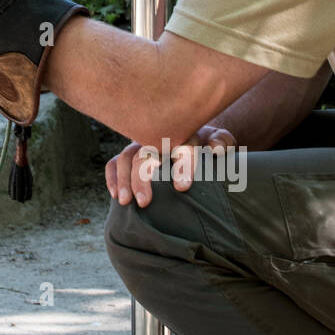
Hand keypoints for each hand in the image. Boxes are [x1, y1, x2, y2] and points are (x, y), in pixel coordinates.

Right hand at [106, 125, 236, 206]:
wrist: (192, 134)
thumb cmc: (207, 143)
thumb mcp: (220, 140)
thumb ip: (222, 142)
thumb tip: (216, 150)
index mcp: (185, 132)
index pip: (183, 144)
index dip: (182, 164)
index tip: (181, 188)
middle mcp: (158, 136)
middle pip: (146, 152)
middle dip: (142, 177)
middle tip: (144, 202)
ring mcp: (141, 144)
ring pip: (126, 157)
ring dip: (124, 179)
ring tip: (126, 202)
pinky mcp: (130, 155)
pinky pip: (114, 163)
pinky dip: (112, 177)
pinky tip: (116, 195)